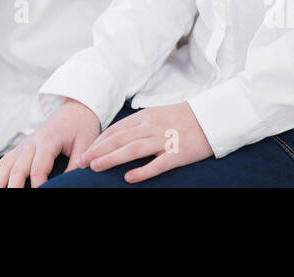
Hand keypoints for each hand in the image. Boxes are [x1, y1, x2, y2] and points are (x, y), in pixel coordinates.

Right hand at [0, 99, 100, 187]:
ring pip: (6, 164)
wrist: (74, 109)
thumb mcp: (85, 144)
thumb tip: (69, 183)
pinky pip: (5, 161)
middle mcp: (32, 142)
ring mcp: (24, 144)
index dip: (38, 185)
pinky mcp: (22, 147)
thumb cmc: (80, 126)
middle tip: (12, 199)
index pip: (38, 168)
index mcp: (48, 140)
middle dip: (14, 187)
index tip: (41, 194)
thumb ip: (76, 164)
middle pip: (18, 168)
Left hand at [75, 102, 212, 183]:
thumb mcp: (157, 115)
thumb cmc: (182, 118)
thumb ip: (138, 125)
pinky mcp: (178, 154)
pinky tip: (129, 178)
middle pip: (119, 139)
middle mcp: (151, 127)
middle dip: (98, 151)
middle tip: (82, 162)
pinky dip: (142, 171)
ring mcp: (164, 140)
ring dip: (112, 159)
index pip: (116, 130)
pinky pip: (157, 164)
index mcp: (145, 117)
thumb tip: (117, 137)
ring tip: (95, 167)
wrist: (212, 117)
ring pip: (133, 150)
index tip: (85, 151)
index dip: (99, 141)